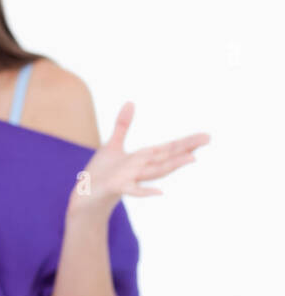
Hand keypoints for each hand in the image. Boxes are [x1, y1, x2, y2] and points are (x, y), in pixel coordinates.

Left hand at [70, 101, 210, 217]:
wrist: (87, 194)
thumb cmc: (102, 171)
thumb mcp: (112, 145)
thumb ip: (123, 125)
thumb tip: (131, 102)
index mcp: (142, 158)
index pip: (167, 148)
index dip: (185, 142)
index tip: (205, 136)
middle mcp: (140, 168)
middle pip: (167, 157)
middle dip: (186, 148)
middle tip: (208, 139)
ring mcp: (130, 178)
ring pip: (155, 172)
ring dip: (173, 165)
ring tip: (192, 158)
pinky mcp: (116, 187)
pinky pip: (132, 190)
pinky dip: (145, 192)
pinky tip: (160, 192)